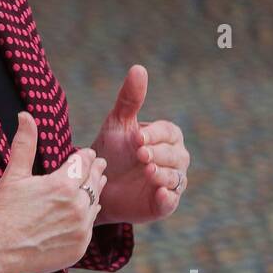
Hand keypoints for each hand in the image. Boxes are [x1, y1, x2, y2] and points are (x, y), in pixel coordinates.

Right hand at [0, 111, 107, 272]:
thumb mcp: (13, 175)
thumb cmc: (1, 212)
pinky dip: (88, 217)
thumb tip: (25, 115)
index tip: (87, 153)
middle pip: (93, 183)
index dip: (85, 156)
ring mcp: (80, 229)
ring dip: (95, 193)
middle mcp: (76, 207)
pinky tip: (87, 212)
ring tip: (96, 185)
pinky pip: (89, 227)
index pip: (83, 163)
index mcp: (62, 185)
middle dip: (95, 171)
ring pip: (95, 204)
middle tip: (99, 165)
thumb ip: (25, 144)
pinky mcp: (78, 248)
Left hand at [91, 64, 188, 224]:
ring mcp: (171, 183)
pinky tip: (158, 193)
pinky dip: (167, 198)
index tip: (137, 137)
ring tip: (148, 170)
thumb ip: (130, 99)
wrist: (96, 184)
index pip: (168, 133)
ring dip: (163, 174)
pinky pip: (170, 201)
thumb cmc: (110, 150)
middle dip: (158, 154)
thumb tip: (139, 68)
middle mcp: (175, 160)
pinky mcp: (164, 205)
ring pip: (175, 177)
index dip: (155, 135)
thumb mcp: (117, 124)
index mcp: (168, 138)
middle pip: (175, 155)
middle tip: (140, 154)